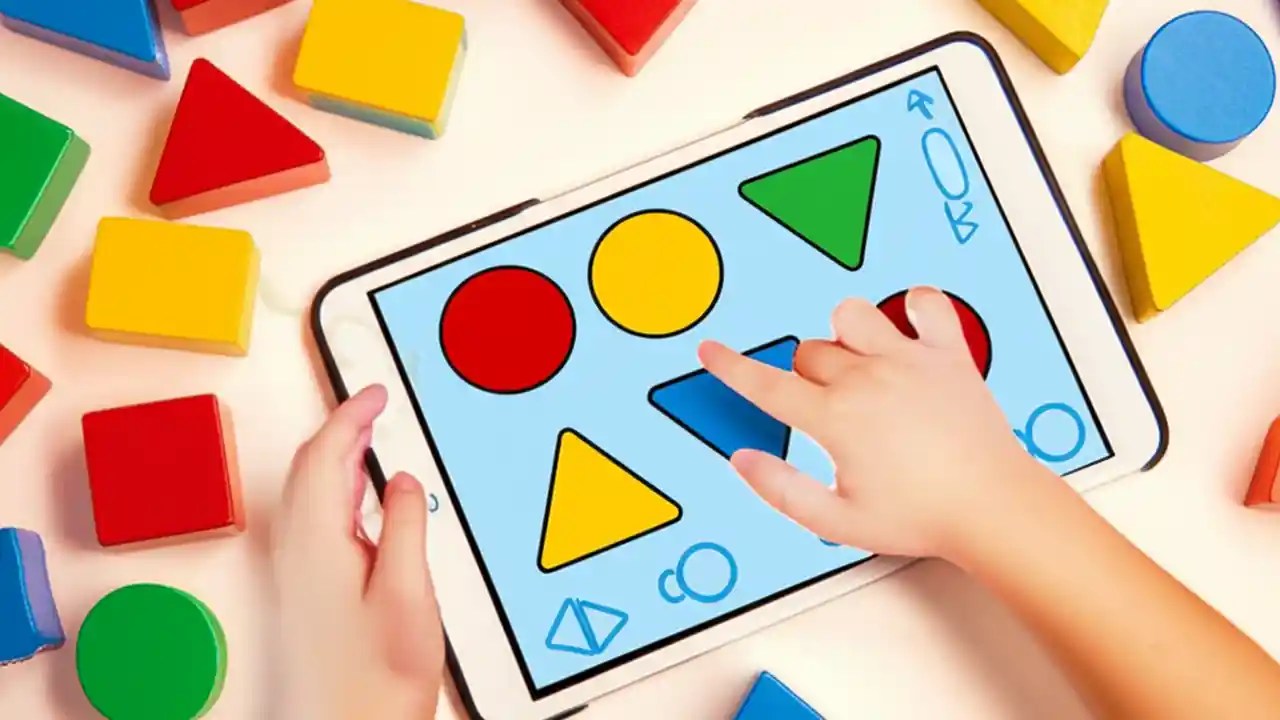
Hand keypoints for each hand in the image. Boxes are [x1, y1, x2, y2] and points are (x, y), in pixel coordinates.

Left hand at [272, 385, 444, 719]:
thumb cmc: (377, 676)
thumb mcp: (406, 592)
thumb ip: (405, 527)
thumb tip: (403, 480)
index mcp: (318, 541)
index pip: (325, 455)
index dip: (350, 415)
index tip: (374, 391)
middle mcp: (299, 550)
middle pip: (310, 467)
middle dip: (340, 427)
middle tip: (372, 404)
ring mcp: (300, 569)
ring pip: (310, 490)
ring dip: (335, 454)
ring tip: (366, 436)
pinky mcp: (310, 586)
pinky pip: (316, 514)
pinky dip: (336, 485)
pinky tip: (358, 495)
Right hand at [700, 286, 1050, 560]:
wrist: (993, 507)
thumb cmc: (921, 516)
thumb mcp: (837, 520)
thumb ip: (781, 489)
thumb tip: (743, 460)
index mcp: (837, 419)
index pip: (767, 385)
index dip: (732, 367)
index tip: (711, 350)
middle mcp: (868, 378)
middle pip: (809, 353)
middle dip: (806, 376)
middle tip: (831, 412)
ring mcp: (909, 360)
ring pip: (851, 317)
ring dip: (845, 335)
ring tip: (861, 366)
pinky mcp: (948, 354)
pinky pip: (926, 304)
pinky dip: (914, 306)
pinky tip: (908, 327)